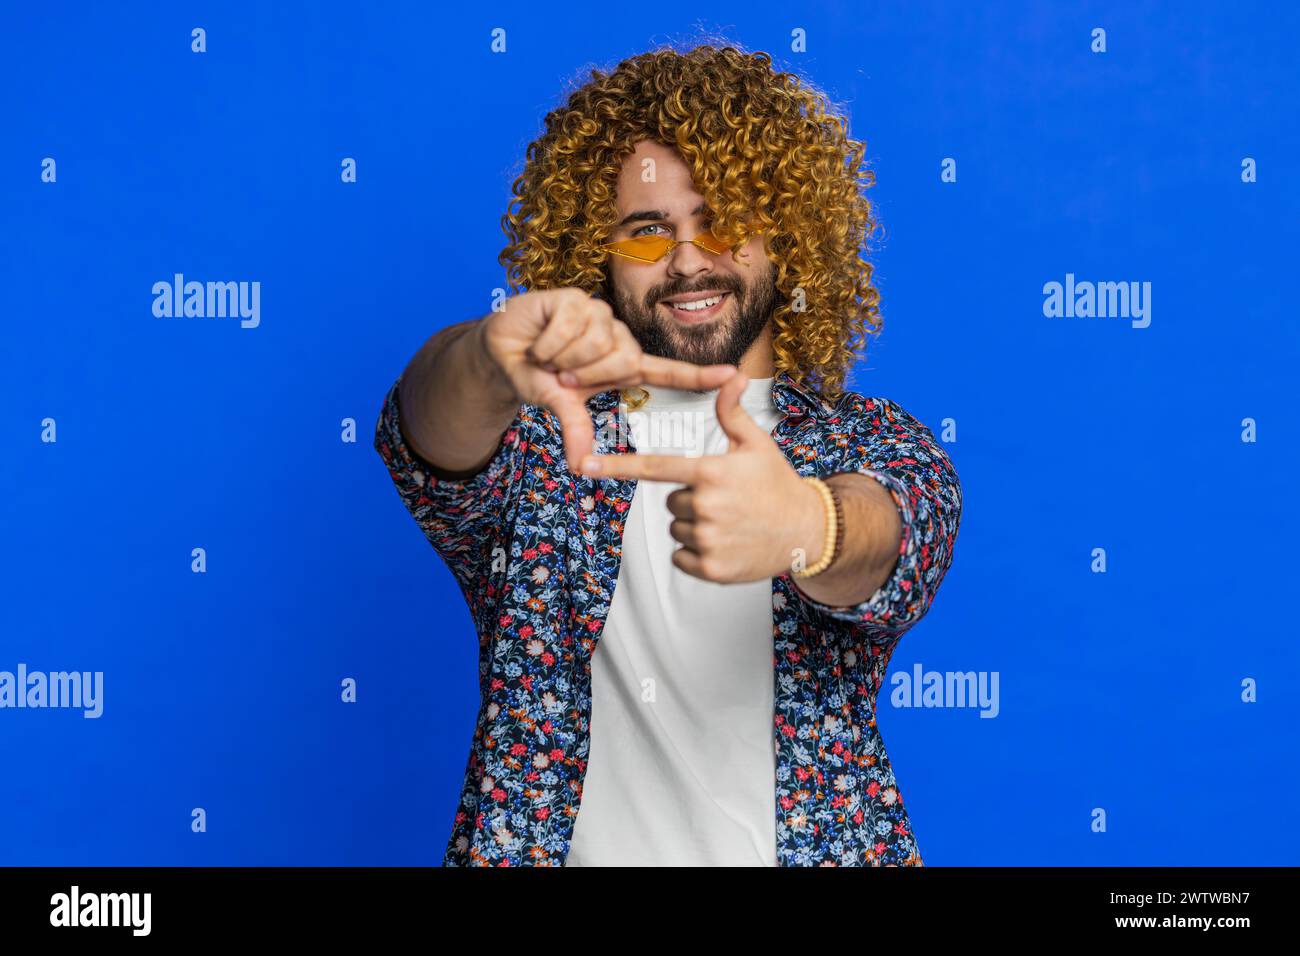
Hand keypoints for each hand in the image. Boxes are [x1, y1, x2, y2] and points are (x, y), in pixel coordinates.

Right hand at [481, 288, 736, 470]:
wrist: (503, 351)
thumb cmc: (537, 375)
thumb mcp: (559, 405)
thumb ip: (575, 430)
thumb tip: (580, 466)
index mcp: (622, 364)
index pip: (668, 371)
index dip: (700, 376)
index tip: (733, 377)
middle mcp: (617, 337)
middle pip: (625, 361)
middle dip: (588, 375)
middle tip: (562, 375)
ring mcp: (598, 314)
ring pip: (597, 343)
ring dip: (564, 357)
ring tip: (549, 355)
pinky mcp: (575, 298)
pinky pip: (571, 326)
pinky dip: (548, 342)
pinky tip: (540, 339)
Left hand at [579, 371, 827, 582]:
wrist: (807, 530)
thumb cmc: (778, 483)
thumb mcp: (757, 444)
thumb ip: (732, 412)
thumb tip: (733, 375)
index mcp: (711, 472)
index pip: (655, 467)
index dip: (618, 466)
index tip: (586, 465)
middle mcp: (706, 505)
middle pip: (671, 501)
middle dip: (692, 500)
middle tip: (726, 502)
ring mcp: (708, 539)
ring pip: (677, 529)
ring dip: (695, 527)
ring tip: (730, 523)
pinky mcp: (711, 568)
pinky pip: (681, 557)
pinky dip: (696, 555)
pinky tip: (726, 545)